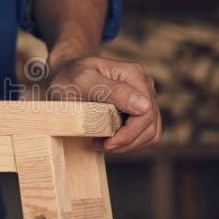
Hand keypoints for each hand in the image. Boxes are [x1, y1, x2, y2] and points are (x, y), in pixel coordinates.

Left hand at [47, 56, 161, 152]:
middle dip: (127, 141)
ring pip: (151, 132)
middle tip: (100, 145)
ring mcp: (144, 96)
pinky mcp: (140, 108)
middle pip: (150, 125)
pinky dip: (131, 142)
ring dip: (129, 144)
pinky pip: (146, 133)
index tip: (106, 142)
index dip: (129, 133)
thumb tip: (144, 106)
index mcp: (133, 74)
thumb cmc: (70, 76)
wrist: (67, 74)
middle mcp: (144, 84)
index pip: (146, 112)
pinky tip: (111, 140)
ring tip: (104, 143)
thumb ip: (112, 91)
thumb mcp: (83, 81)